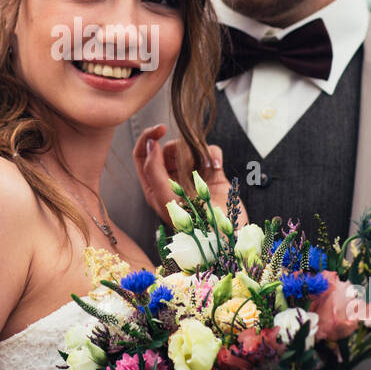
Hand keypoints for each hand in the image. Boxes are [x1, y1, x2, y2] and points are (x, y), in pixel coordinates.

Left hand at [133, 126, 247, 229]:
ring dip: (197, 152)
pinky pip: (210, 152)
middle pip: (166, 149)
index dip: (148, 138)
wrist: (228, 239)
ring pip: (189, 148)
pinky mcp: (213, 175)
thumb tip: (150, 145)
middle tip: (188, 160)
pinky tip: (216, 167)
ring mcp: (193, 177)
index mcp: (155, 187)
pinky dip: (213, 154)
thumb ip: (154, 172)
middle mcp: (171, 181)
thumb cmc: (194, 227)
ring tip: (205, 168)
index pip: (142, 155)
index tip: (161, 130)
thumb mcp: (167, 201)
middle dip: (177, 149)